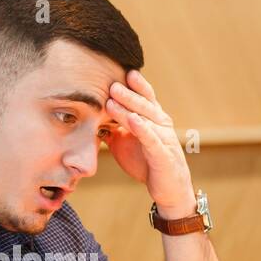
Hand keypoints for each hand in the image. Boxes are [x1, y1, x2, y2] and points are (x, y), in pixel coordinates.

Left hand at [105, 69, 197, 218]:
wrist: (168, 190)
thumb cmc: (147, 163)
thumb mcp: (126, 143)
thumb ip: (113, 128)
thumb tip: (92, 117)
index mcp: (154, 119)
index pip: (145, 97)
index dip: (136, 85)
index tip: (122, 71)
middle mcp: (161, 124)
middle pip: (144, 104)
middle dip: (128, 93)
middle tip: (111, 83)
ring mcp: (164, 138)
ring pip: (146, 119)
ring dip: (130, 108)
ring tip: (115, 97)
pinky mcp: (163, 155)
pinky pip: (152, 139)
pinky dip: (142, 129)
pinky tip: (133, 120)